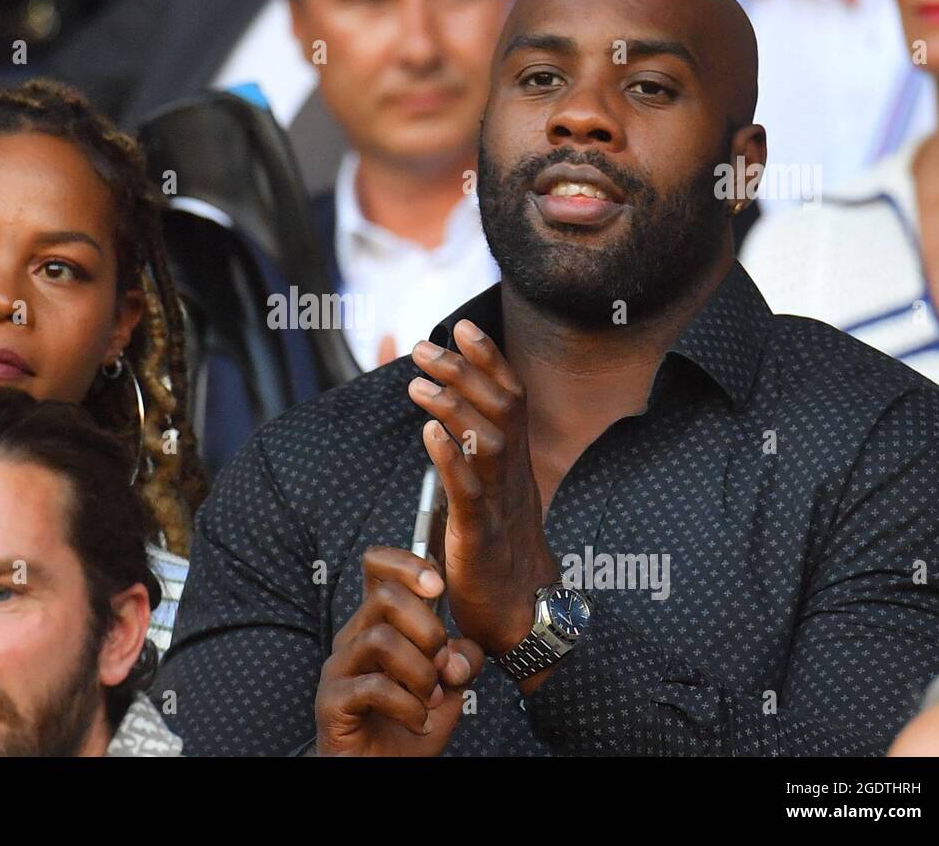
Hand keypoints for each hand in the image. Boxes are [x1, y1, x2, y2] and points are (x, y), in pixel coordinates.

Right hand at [316, 547, 484, 755]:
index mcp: (379, 623)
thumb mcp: (450, 689)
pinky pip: (373, 687)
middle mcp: (354, 636)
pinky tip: (418, 723)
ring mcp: (339, 667)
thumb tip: (459, 654)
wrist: (380, 770)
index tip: (438, 586)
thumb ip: (462, 662)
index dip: (407, 563)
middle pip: (386, 597)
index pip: (377, 567)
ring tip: (430, 700)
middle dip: (428, 629)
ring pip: (381, 639)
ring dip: (421, 674)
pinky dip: (409, 708)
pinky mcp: (332, 700)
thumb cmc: (408, 725)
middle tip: (441, 665)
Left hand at [409, 320, 559, 657]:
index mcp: (515, 461)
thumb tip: (449, 421)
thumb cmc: (498, 550)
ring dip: (453, 406)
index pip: (509, 397)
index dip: (489, 359)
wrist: (521, 612)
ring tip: (417, 384)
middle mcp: (513, 473)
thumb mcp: (489, 492)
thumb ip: (474, 456)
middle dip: (462, 370)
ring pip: (486, 440)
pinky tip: (429, 433)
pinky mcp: (481, 532)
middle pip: (499, 406)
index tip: (463, 326)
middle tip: (421, 348)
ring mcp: (500, 501)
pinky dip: (450, 457)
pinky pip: (469, 489)